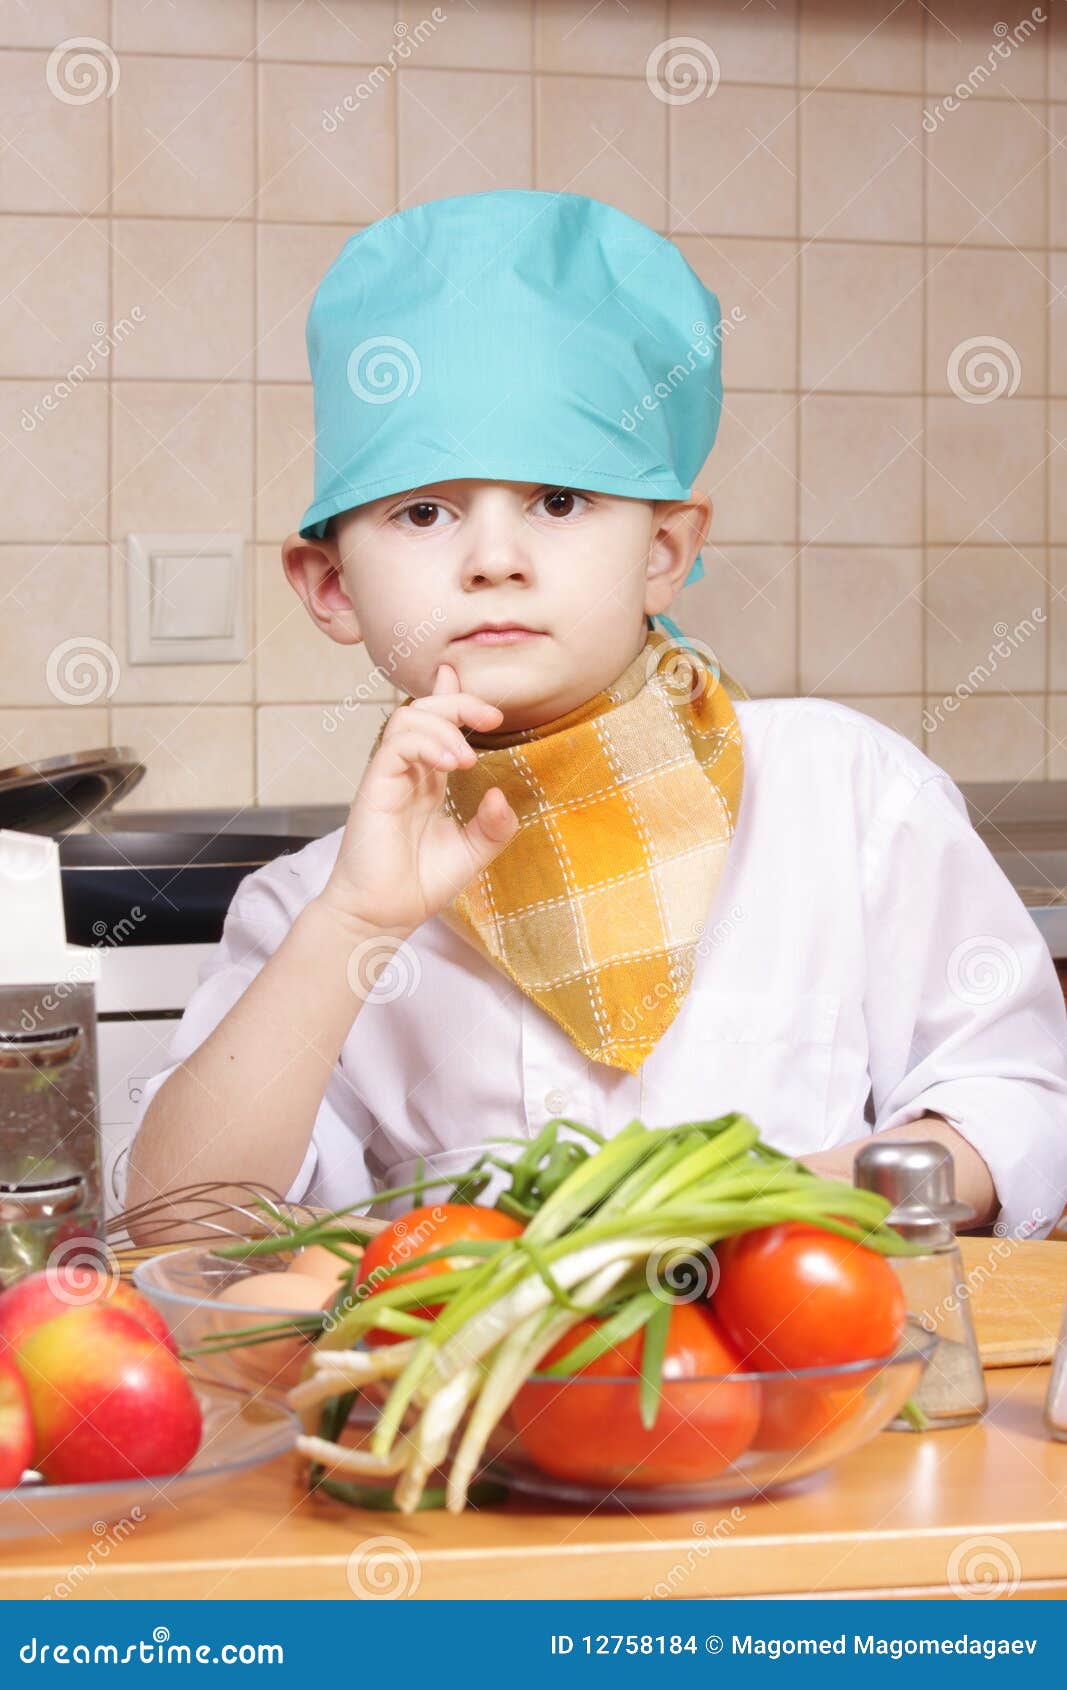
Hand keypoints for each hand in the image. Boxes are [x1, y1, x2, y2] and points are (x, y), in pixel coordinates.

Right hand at [319, 661, 519, 935]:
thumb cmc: (419, 885)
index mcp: (429, 781)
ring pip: (408, 719)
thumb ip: (494, 826)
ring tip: (466, 759)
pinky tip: (451, 765)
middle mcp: (408, 772)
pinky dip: (426, 744)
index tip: (486, 701)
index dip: (454, 697)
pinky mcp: (375, 786)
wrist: (383, 915)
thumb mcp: (473, 853)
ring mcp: (389, 776)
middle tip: (491, 719)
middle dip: (460, 703)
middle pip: (425, 711)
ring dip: (444, 726)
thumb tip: (499, 793)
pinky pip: (396, 745)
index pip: (437, 725)